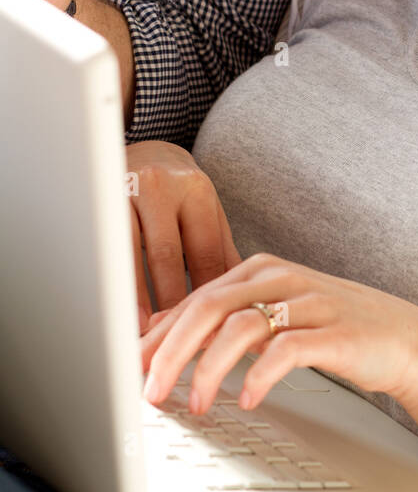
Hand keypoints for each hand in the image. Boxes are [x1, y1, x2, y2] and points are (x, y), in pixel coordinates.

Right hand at [128, 141, 241, 331]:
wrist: (136, 146)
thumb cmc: (174, 188)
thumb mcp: (203, 209)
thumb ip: (219, 249)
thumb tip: (244, 298)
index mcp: (197, 192)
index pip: (206, 254)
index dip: (209, 297)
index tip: (211, 333)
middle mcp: (163, 187)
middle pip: (170, 256)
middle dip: (172, 304)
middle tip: (176, 345)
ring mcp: (127, 190)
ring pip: (134, 254)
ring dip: (140, 300)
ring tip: (146, 334)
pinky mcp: (99, 198)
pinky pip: (109, 247)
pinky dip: (116, 281)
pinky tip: (119, 306)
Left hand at [139, 252, 417, 414]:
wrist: (399, 336)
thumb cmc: (329, 327)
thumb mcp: (270, 315)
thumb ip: (222, 320)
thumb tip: (159, 338)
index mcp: (257, 269)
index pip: (193, 299)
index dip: (157, 336)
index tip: (131, 370)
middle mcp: (278, 278)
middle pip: (208, 307)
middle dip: (171, 353)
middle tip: (150, 391)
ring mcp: (307, 302)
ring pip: (241, 326)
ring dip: (209, 369)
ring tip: (196, 404)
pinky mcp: (332, 330)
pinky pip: (286, 350)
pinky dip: (259, 376)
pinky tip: (247, 398)